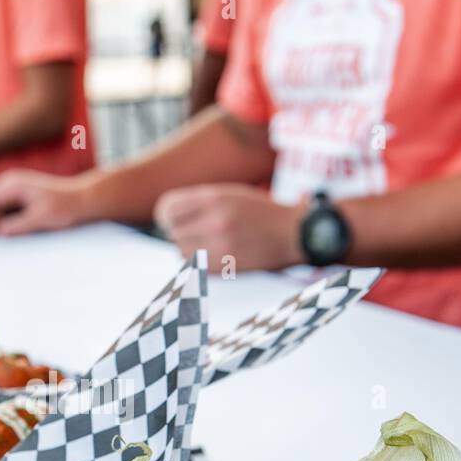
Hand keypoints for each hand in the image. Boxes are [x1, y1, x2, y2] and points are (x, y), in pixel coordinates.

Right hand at [0, 169, 91, 236]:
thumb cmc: (65, 207)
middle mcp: (11, 182)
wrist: (83, 199)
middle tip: (3, 238)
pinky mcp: (20, 195)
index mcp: (14, 184)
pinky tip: (22, 228)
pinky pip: (6, 208)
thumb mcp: (39, 219)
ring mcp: (14, 187)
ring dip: (1, 221)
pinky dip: (9, 220)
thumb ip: (16, 226)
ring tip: (16, 233)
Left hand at [153, 184, 304, 272]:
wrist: (294, 233)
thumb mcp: (232, 194)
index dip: (165, 215)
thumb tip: (165, 217)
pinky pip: (196, 266)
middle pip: (173, 232)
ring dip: (187, 248)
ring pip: (181, 251)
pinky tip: (212, 254)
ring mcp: (220, 246)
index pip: (167, 209)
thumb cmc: (261, 212)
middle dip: (179, 232)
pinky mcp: (227, 266)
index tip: (170, 218)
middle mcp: (215, 221)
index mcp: (215, 198)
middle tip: (193, 231)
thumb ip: (201, 202)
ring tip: (204, 242)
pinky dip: (198, 262)